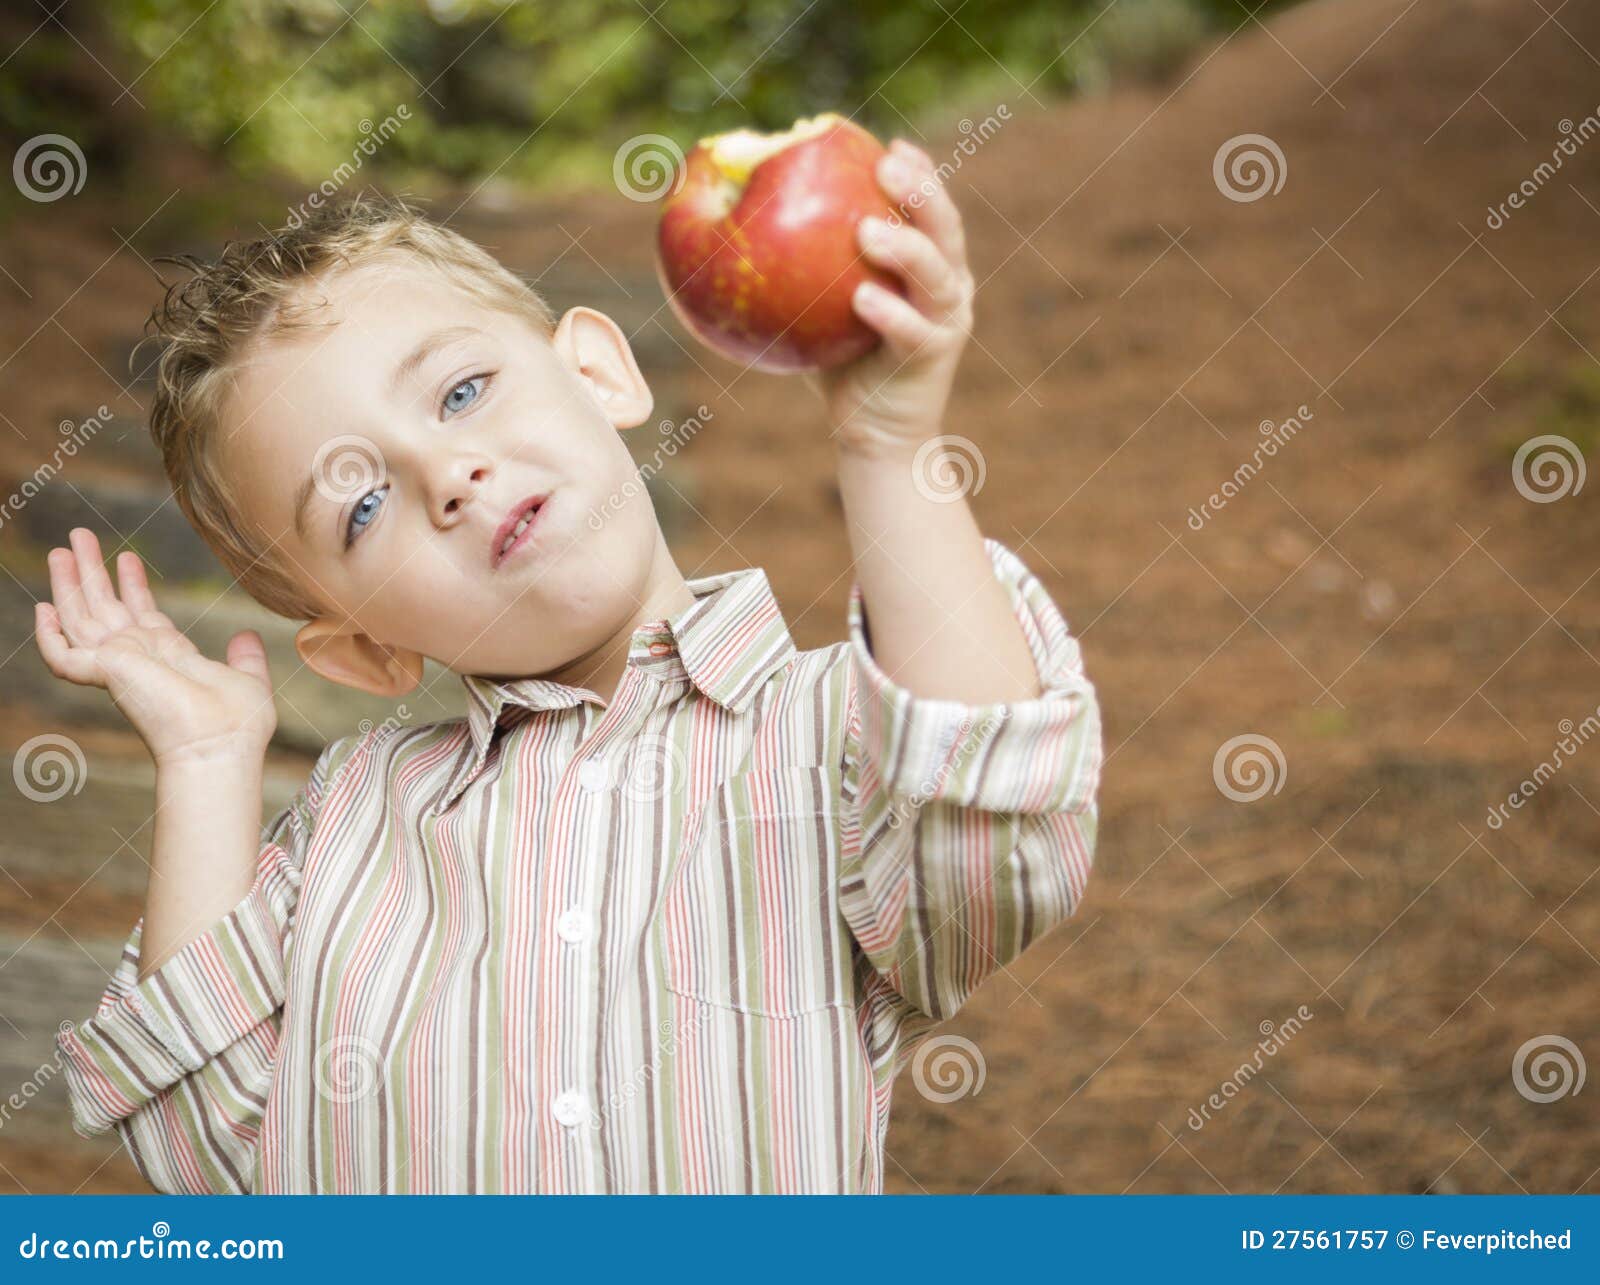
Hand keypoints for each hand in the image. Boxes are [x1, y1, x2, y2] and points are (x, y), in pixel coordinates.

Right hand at [35, 528, 276, 766]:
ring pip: (82, 618)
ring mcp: (119, 666)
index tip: (128, 558)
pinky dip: (50, 635)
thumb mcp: (247, 680)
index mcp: (168, 657)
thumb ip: (245, 658)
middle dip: (93, 572)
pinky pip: (63, 656)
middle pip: (106, 608)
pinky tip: (44, 608)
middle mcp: (139, 659)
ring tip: (64, 547)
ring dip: (71, 583)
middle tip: (80, 536)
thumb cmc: (237, 726)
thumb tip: (246, 636)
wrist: (220, 747)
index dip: (134, 586)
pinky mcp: (104, 675)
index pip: (142, 614)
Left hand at [813, 137, 974, 454]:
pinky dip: (891, 314)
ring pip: (937, 276)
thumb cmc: (839, 362)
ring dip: (906, 248)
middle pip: (946, 228)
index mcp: (929, 265)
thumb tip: (739, 217)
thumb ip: (806, 264)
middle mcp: (948, 287)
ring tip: (867, 230)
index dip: (917, 173)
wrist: (874, 435)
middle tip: (886, 166)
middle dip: (922, 192)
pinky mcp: (934, 359)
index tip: (886, 145)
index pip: (929, 209)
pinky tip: (863, 298)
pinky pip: (913, 333)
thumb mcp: (822, 304)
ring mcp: (946, 323)